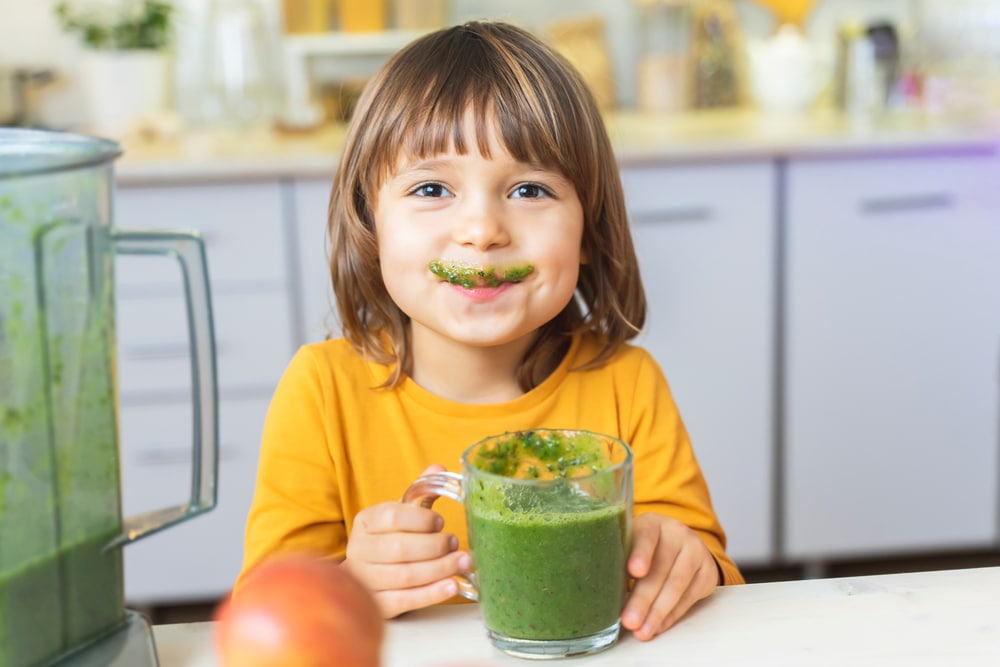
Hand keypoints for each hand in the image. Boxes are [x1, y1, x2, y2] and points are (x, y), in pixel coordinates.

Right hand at [342, 465, 471, 618]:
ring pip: (405, 576)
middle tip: (456, 544)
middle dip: (435, 547)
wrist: (365, 575)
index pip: (392, 517)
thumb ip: (419, 493)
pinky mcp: (377, 605)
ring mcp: (365, 579)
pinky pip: (405, 600)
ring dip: (440, 569)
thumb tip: (439, 468)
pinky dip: (432, 594)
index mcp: (366, 521)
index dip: (422, 520)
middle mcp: (360, 550)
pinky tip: (452, 585)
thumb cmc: (389, 539)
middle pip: (400, 549)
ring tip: (463, 563)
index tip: (441, 523)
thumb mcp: (400, 513)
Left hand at [620, 513, 718, 640]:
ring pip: (677, 585)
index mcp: (652, 523)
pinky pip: (689, 598)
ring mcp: (696, 551)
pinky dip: (672, 615)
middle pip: (660, 568)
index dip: (640, 554)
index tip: (633, 571)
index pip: (647, 536)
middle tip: (629, 621)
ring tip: (642, 631)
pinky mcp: (707, 572)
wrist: (680, 545)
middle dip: (643, 599)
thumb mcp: (631, 544)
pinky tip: (658, 626)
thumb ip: (618, 561)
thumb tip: (599, 592)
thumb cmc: (645, 549)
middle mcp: (677, 533)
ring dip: (657, 612)